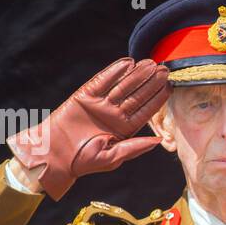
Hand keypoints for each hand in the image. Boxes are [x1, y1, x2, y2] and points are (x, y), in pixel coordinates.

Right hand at [7, 58, 170, 200]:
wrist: (55, 155)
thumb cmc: (84, 161)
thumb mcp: (113, 156)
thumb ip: (135, 147)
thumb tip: (159, 140)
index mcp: (125, 128)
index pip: (145, 111)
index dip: (157, 98)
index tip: (170, 87)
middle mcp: (115, 114)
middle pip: (136, 95)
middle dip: (150, 82)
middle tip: (164, 70)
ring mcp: (101, 104)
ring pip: (122, 86)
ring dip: (136, 74)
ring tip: (149, 63)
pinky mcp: (85, 96)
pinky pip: (102, 81)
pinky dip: (114, 72)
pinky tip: (127, 63)